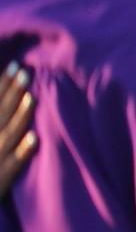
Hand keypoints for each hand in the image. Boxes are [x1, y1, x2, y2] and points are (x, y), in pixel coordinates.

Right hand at [0, 65, 36, 196]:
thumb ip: (2, 120)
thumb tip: (11, 99)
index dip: (1, 84)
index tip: (15, 65)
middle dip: (11, 92)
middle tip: (26, 70)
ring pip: (5, 135)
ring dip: (18, 116)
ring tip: (32, 97)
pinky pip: (10, 166)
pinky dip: (21, 152)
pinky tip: (35, 139)